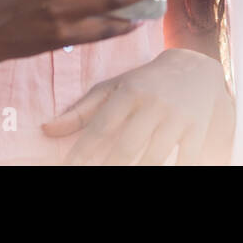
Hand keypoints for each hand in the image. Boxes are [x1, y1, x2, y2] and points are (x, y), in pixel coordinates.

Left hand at [42, 47, 233, 164]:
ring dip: (139, 172)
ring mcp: (177, 117)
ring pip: (154, 158)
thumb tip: (45, 130)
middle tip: (94, 177)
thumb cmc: (144, 82)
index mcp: (129, 91)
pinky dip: (176, 169)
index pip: (100, 128)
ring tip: (122, 177)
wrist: (195, 65)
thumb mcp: (112, 88)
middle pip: (126, 147)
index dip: (81, 154)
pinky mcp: (197, 129)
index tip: (68, 169)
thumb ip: (80, 111)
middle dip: (109, 168)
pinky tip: (162, 174)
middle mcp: (153, 103)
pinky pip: (186, 159)